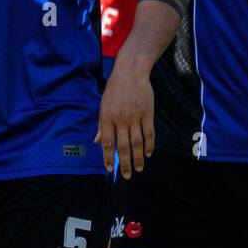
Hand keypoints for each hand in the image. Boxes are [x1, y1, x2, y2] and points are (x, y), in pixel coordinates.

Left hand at [96, 57, 154, 177]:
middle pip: (123, 146)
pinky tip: (148, 154)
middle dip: (125, 163)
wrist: (131, 72)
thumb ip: (102, 124)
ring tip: (138, 169)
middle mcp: (121, 119)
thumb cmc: (114, 89)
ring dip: (138, 158)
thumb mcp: (103, 104)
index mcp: (107, 117)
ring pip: (137, 143)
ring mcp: (135, 117)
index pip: (107, 142)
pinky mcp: (148, 114)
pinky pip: (149, 134)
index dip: (108, 157)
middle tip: (127, 175)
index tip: (109, 169)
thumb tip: (98, 141)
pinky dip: (149, 145)